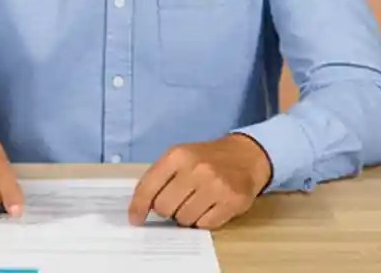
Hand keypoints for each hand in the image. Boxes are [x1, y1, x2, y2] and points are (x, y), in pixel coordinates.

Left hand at [128, 133, 272, 229]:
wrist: (246, 155)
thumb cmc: (207, 158)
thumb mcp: (180, 157)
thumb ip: (160, 178)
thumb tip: (140, 208)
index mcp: (178, 155)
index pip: (148, 186)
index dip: (138, 206)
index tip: (135, 219)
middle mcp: (196, 169)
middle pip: (164, 207)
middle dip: (167, 210)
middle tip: (178, 202)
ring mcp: (216, 186)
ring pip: (184, 219)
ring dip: (186, 216)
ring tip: (196, 203)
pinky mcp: (232, 201)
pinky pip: (205, 225)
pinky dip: (203, 221)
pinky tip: (210, 208)